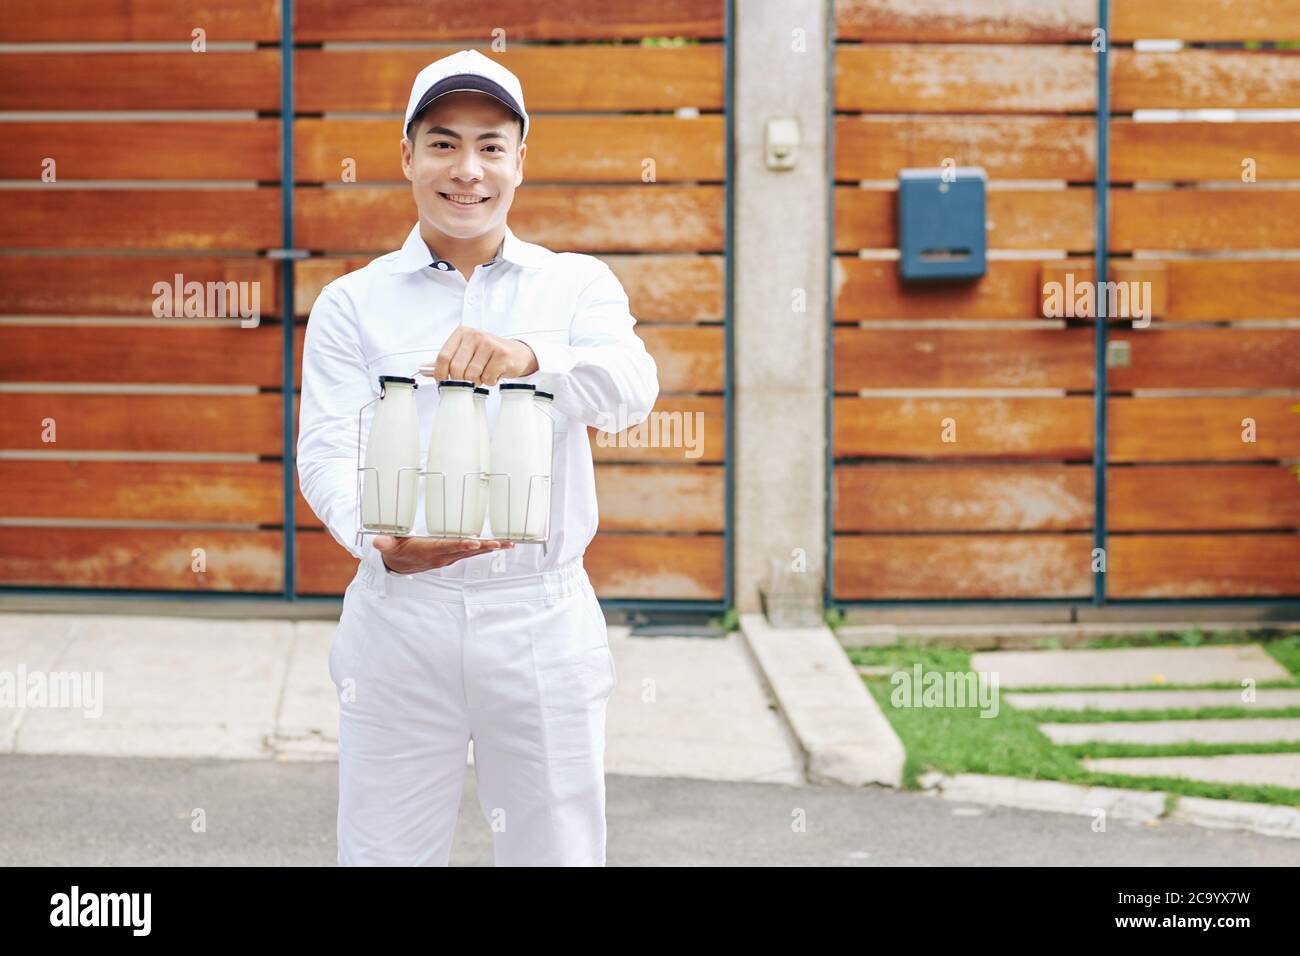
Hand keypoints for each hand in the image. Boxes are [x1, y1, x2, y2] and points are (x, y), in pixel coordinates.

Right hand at [373, 534, 513, 573]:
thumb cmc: (394, 549)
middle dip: (485, 548)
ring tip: (508, 544)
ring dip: (490, 549)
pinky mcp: (450, 557)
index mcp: (428, 551)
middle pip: (466, 551)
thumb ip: (385, 542)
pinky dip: (484, 549)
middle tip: (503, 544)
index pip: (448, 547)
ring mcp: (447, 558)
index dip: (462, 545)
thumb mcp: (388, 545)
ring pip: (472, 553)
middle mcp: (442, 556)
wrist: (397, 565)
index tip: (476, 542)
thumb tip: (377, 541)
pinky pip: (470, 553)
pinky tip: (498, 545)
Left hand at [422, 327, 537, 385]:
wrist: (516, 353)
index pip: (443, 356)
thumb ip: (446, 360)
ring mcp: (490, 343)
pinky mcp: (502, 355)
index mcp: (462, 332)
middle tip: (467, 381)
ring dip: (476, 381)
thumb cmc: (487, 354)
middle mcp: (475, 335)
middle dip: (460, 380)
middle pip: (456, 368)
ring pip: (472, 375)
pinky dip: (490, 381)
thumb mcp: (465, 352)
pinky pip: (488, 378)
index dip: (440, 374)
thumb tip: (423, 368)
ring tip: (483, 375)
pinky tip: (494, 373)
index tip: (443, 381)